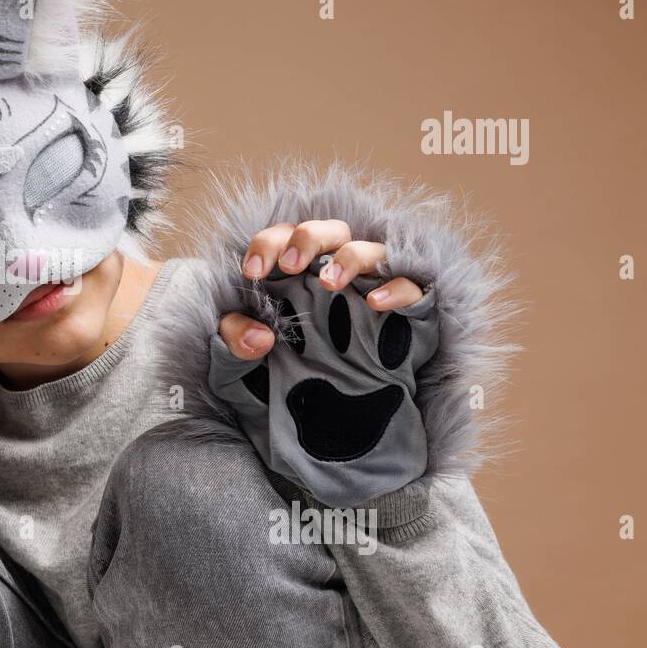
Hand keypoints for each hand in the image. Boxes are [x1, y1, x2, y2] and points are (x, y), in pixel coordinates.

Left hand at [218, 220, 423, 358]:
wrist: (323, 416)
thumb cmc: (280, 374)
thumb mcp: (241, 363)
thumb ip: (235, 342)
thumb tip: (257, 337)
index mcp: (296, 273)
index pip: (283, 238)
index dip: (267, 245)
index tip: (253, 273)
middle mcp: (336, 273)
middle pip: (330, 230)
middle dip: (309, 238)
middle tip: (292, 265)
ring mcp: (371, 291)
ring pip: (373, 251)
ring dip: (350, 258)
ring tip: (329, 284)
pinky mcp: (405, 313)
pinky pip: (412, 288)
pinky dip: (397, 289)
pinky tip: (374, 304)